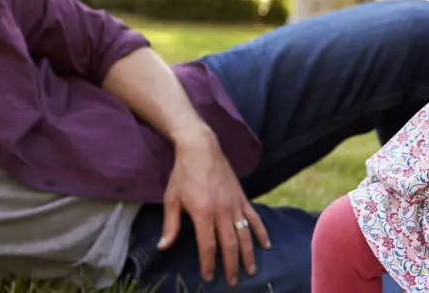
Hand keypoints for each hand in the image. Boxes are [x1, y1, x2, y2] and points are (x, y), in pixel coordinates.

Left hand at [157, 125, 271, 285]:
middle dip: (231, 266)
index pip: (208, 245)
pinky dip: (261, 232)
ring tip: (250, 271)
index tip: (209, 277)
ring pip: (245, 234)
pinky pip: (254, 217)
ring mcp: (234, 204)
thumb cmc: (183, 174)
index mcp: (203, 213)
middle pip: (230, 244)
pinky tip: (266, 245)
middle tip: (232, 282)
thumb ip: (170, 225)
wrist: (201, 148)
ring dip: (248, 255)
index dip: (209, 263)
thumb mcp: (171, 199)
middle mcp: (222, 211)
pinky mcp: (242, 197)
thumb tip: (163, 247)